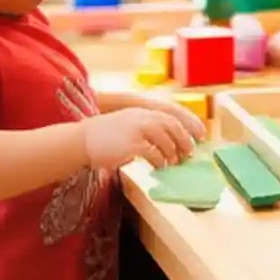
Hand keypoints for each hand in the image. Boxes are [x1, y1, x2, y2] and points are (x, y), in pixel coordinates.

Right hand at [82, 105, 205, 169]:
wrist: (81, 140)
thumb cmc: (103, 138)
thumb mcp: (126, 125)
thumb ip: (144, 129)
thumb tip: (166, 143)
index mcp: (141, 111)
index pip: (171, 116)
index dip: (187, 126)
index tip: (198, 136)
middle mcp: (141, 117)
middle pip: (172, 126)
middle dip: (184, 140)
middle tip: (189, 153)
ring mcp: (137, 130)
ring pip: (166, 140)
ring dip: (173, 153)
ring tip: (174, 162)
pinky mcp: (132, 144)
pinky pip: (154, 153)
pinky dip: (161, 161)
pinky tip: (160, 167)